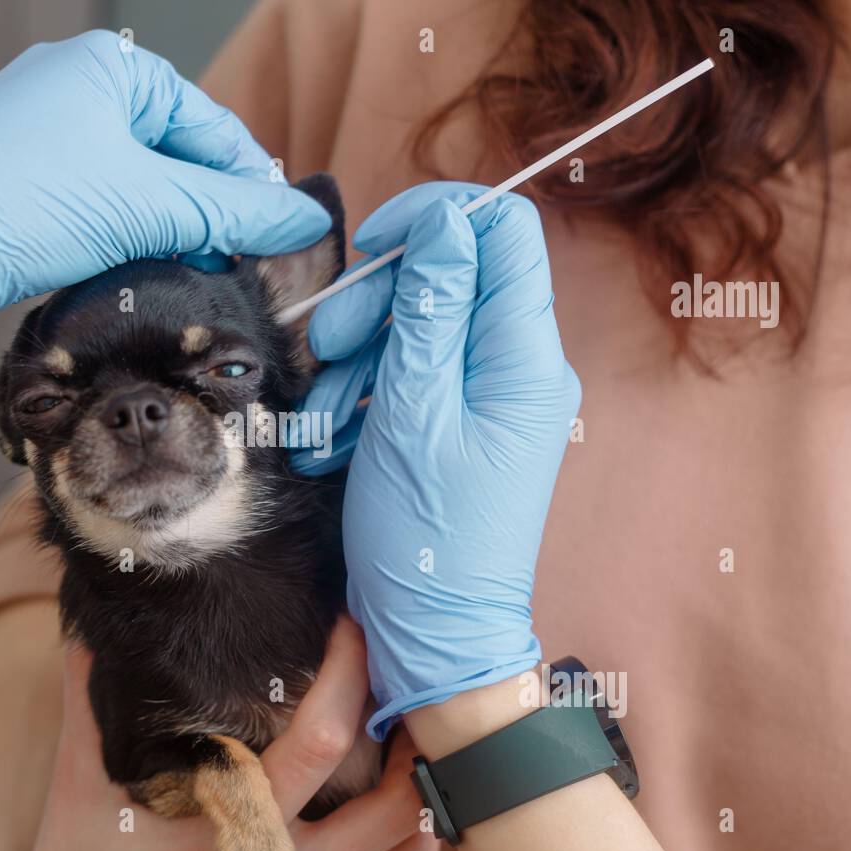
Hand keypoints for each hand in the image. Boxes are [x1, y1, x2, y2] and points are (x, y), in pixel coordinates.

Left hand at [0, 30, 330, 358]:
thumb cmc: (18, 199)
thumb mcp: (147, 205)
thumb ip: (233, 213)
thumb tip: (301, 222)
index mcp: (112, 67)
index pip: (212, 125)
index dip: (251, 185)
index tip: (279, 236)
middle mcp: (77, 86)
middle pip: (176, 151)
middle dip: (209, 208)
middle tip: (237, 260)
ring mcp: (45, 129)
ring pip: (137, 179)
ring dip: (170, 225)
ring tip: (193, 267)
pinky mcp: (23, 173)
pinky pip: (98, 196)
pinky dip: (127, 229)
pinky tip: (139, 265)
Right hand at [28, 618, 439, 850]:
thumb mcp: (86, 779)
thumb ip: (91, 700)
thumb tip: (94, 624)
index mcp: (232, 814)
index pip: (320, 742)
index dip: (348, 674)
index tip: (350, 623)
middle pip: (389, 796)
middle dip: (405, 724)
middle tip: (404, 664)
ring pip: (403, 841)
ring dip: (420, 778)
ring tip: (414, 721)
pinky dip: (414, 832)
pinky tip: (407, 787)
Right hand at [291, 184, 580, 739]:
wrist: (435, 630)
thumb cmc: (425, 537)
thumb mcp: (411, 413)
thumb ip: (430, 311)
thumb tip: (445, 226)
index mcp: (524, 358)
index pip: (504, 233)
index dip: (437, 220)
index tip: (373, 248)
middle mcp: (519, 368)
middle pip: (452, 277)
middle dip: (379, 302)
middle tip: (329, 347)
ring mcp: (493, 398)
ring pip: (422, 327)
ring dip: (360, 357)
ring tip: (326, 417)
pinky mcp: (463, 424)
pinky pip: (415, 376)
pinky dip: (367, 394)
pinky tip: (336, 437)